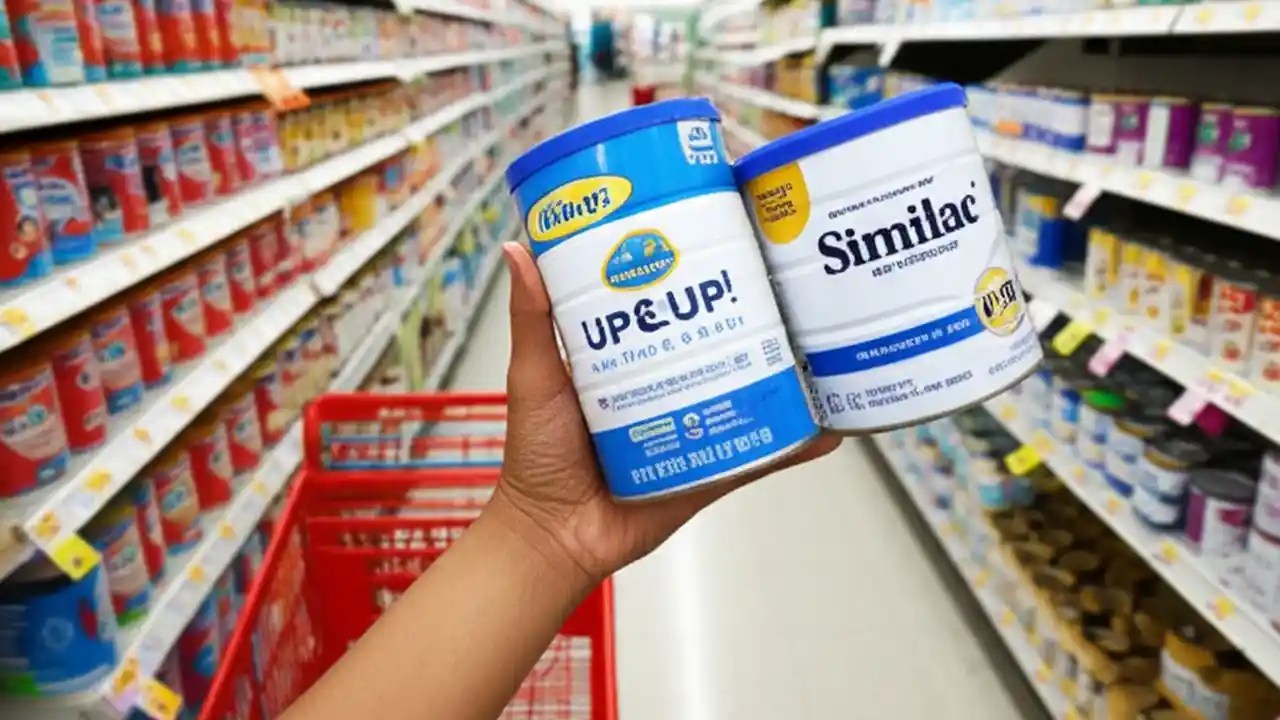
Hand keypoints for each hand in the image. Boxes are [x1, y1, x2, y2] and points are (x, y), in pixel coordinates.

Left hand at [493, 242, 840, 584]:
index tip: (717, 232)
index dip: (689, 271)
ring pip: (746, 391)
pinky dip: (796, 442)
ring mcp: (693, 425)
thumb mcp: (534, 375)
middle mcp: (666, 385)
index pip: (666, 304)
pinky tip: (829, 426)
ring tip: (817, 337)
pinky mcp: (710, 467)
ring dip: (781, 371)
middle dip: (748, 313)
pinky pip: (760, 453)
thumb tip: (518, 248)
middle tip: (781, 275)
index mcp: (627, 356)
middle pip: (715, 341)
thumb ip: (533, 320)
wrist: (554, 536)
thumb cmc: (537, 456)